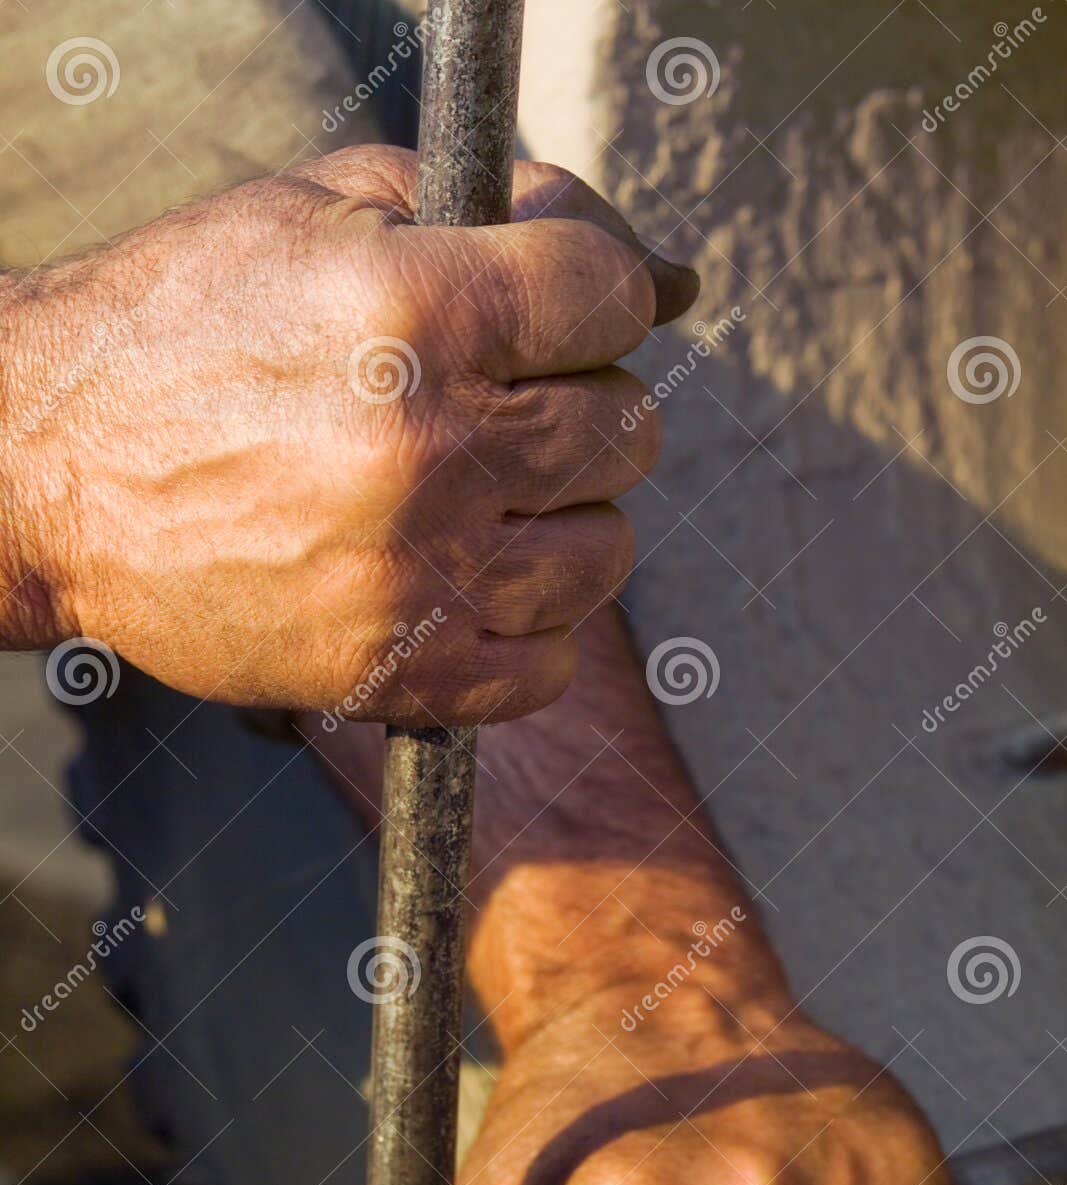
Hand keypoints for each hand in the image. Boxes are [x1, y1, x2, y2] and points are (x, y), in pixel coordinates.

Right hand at [0, 146, 696, 716]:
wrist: (43, 473)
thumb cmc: (179, 328)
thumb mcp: (320, 209)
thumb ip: (505, 208)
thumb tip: (670, 278)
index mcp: (419, 313)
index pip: (615, 297)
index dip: (590, 298)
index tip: (547, 316)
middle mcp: (431, 451)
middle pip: (627, 428)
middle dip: (578, 402)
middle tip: (500, 405)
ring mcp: (418, 577)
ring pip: (606, 552)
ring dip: (562, 518)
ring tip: (483, 496)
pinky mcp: (395, 675)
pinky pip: (547, 665)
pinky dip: (527, 626)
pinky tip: (466, 581)